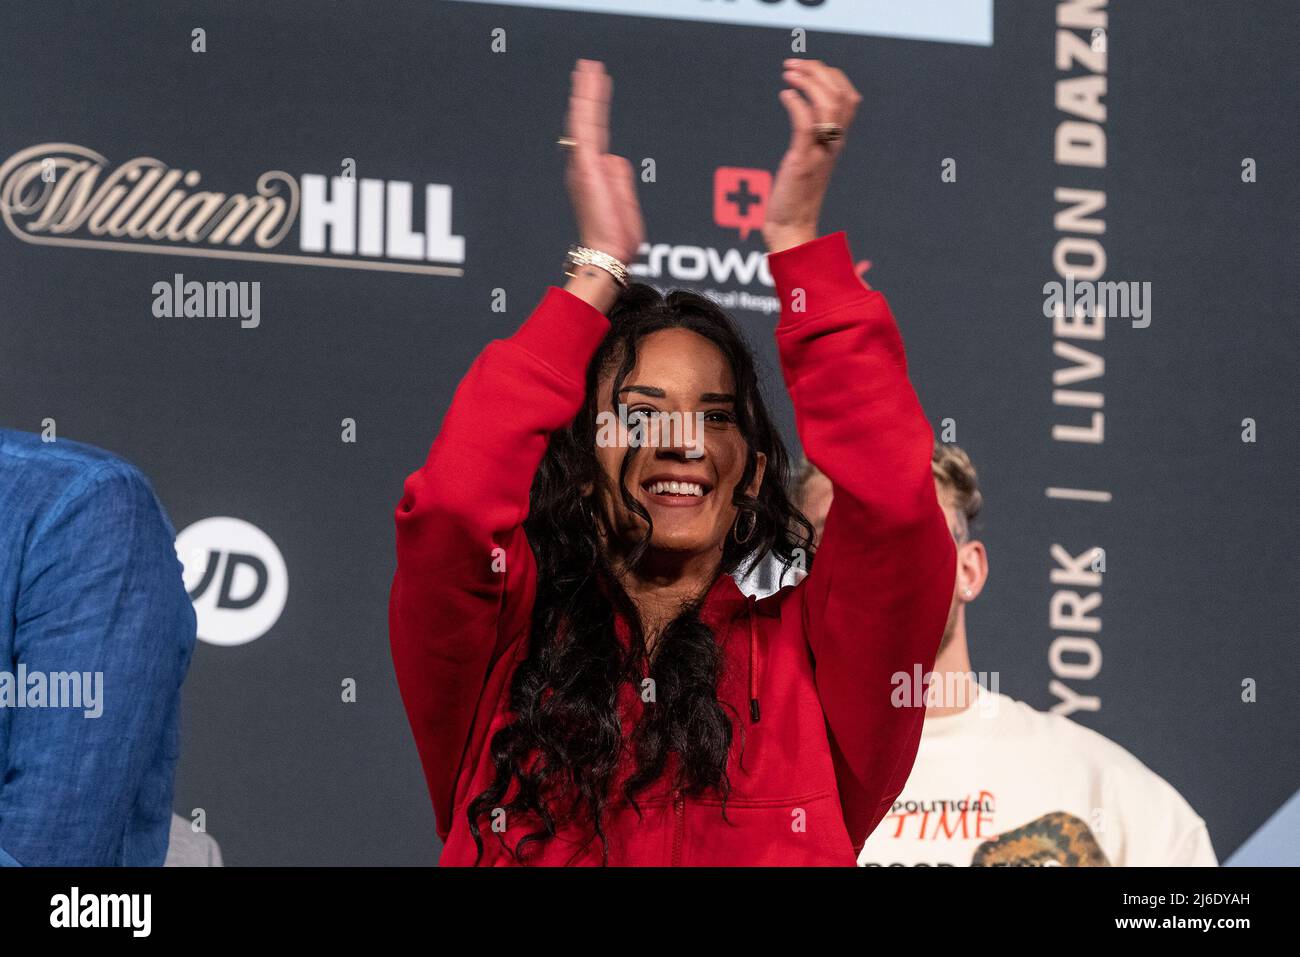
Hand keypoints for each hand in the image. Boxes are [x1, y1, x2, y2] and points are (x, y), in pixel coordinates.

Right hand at [564, 59, 644, 266]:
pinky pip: (585, 126)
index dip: (596, 110)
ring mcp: (583, 163)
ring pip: (584, 118)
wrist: (607, 253)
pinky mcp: (586, 163)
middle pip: (587, 121)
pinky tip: (586, 84)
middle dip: (588, 93)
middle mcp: (585, 165)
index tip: (598, 89)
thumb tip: (614, 158)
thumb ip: (619, 177)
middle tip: (589, 68)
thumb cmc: (616, 239)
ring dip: (586, 91)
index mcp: (595, 174)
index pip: (596, 134)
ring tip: (589, 67)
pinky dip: (585, 103)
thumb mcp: (625, 202)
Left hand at [763, 59, 861, 253]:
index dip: (831, 75)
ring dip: (808, 81)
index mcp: (837, 142)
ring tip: (787, 74)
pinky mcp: (802, 162)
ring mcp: (819, 153)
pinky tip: (784, 95)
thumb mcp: (807, 159)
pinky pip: (806, 125)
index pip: (848, 97)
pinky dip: (797, 103)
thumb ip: (811, 137)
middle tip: (792, 66)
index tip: (807, 68)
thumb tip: (802, 111)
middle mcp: (833, 145)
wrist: (791, 229)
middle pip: (841, 95)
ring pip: (828, 104)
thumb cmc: (795, 198)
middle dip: (817, 71)